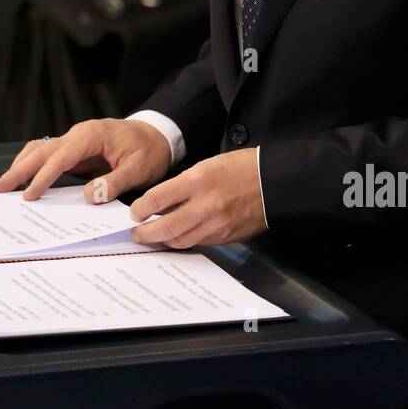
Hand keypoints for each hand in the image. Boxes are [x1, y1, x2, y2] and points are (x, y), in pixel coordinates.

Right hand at [0, 118, 172, 201]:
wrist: (157, 135)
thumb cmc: (149, 150)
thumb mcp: (139, 169)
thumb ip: (115, 182)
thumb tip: (90, 195)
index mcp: (91, 135)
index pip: (61, 157)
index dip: (44, 176)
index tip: (30, 195)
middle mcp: (78, 135)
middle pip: (41, 151)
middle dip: (18, 170)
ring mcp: (74, 142)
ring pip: (39, 151)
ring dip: (20, 167)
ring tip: (3, 186)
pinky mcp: (74, 151)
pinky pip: (48, 157)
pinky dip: (32, 166)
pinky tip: (22, 181)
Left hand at [129, 148, 264, 247]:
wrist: (273, 181)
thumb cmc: (241, 168)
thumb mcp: (207, 165)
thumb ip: (183, 185)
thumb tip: (161, 202)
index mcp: (198, 180)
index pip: (158, 199)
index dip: (140, 209)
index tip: (135, 212)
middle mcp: (206, 205)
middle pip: (166, 227)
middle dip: (145, 233)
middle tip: (136, 233)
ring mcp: (217, 224)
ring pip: (180, 240)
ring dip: (163, 240)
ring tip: (153, 237)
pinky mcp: (226, 236)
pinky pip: (199, 242)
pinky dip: (184, 240)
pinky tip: (178, 236)